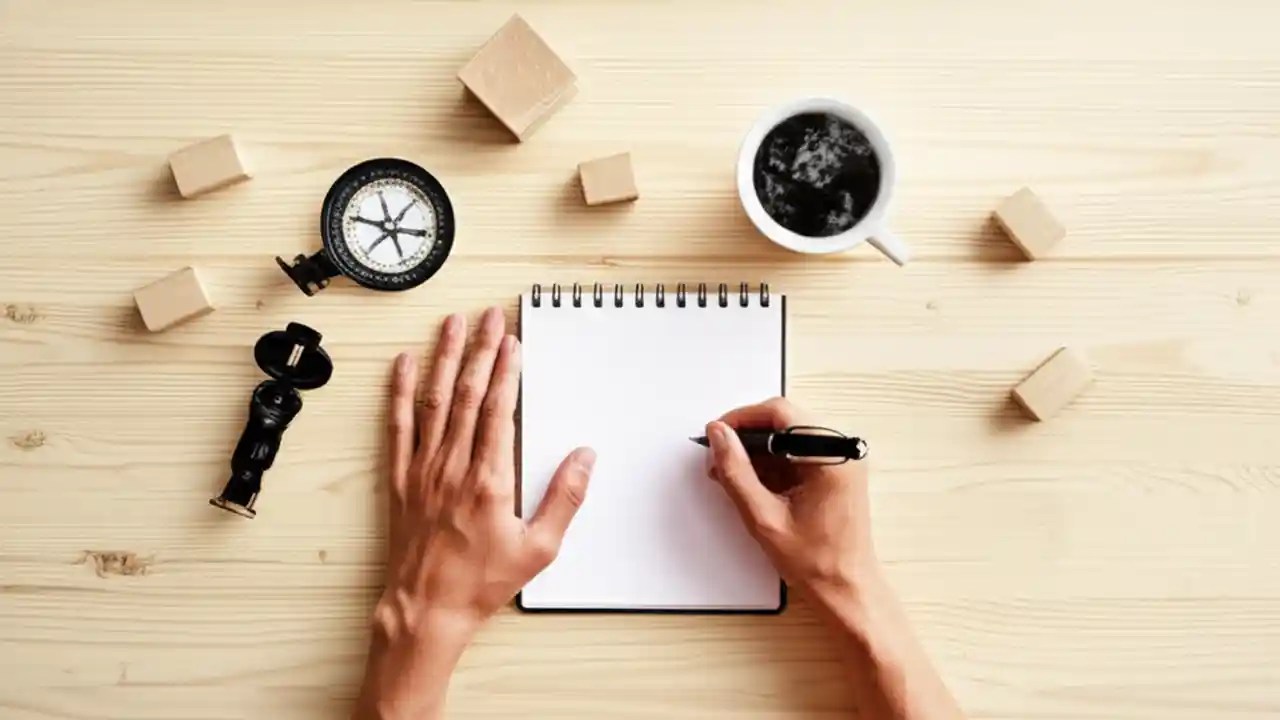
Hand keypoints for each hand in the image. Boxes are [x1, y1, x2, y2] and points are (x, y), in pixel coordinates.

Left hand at [355, 307, 595, 719]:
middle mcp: (452, 466)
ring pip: (435, 400)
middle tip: (488, 317)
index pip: (499, 409)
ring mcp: (422, 469)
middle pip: (469, 393)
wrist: (426, 609)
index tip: (512, 341)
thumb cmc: (479, 583)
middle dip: (480, 350)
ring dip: (445, 358)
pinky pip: (399, 426)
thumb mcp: (539, 548)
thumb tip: (585, 458)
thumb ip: (565, 498)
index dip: (506, 370)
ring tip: (452, 325)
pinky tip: (404, 365)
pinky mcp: (400, 479)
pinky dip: (400, 392)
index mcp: (489, 479)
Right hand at [704, 398, 878, 604]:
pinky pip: (800, 449)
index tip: (717, 433)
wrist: (847, 588)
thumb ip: (737, 471)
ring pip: (790, 433)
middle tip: (720, 456)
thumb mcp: (763, 517)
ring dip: (760, 448)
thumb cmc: (817, 563)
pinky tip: (755, 482)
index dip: (742, 418)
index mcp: (832, 458)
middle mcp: (843, 451)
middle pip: (785, 419)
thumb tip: (719, 436)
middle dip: (748, 434)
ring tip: (733, 474)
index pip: (781, 413)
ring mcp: (844, 459)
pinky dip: (774, 460)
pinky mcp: (838, 469)